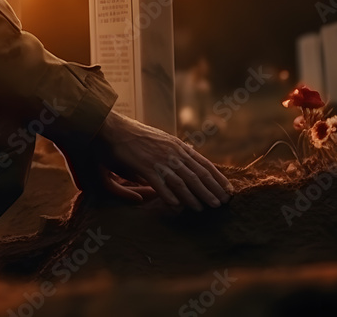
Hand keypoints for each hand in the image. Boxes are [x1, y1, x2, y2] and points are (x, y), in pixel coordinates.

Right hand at [91, 110, 232, 210]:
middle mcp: (171, 151)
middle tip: (222, 204)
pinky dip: (170, 196)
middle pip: (197, 174)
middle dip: (212, 190)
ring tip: (204, 209)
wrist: (108, 126)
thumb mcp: (158, 137)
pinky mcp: (144, 165)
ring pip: (183, 181)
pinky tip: (176, 206)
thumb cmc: (130, 133)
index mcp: (176, 145)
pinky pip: (161, 184)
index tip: (228, 190)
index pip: (203, 164)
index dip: (218, 178)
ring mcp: (158, 158)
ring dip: (195, 197)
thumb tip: (191, 149)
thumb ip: (174, 147)